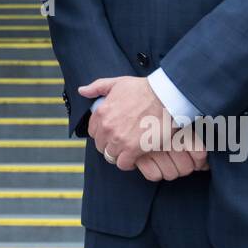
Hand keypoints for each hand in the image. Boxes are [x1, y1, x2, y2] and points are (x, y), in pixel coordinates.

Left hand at [78, 75, 206, 177]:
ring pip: (110, 156)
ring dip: (118, 154)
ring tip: (128, 149)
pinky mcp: (133, 150)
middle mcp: (107, 128)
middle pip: (100, 146)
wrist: (165, 97)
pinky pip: (123, 164)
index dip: (102, 133)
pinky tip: (134, 156)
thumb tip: (82, 91)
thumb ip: (97, 87)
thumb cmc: (144, 89)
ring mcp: (119, 140)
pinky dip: (128, 163)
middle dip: (109, 145)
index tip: (111, 133)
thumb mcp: (117, 83)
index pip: (93, 132)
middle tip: (121, 142)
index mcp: (101, 112)